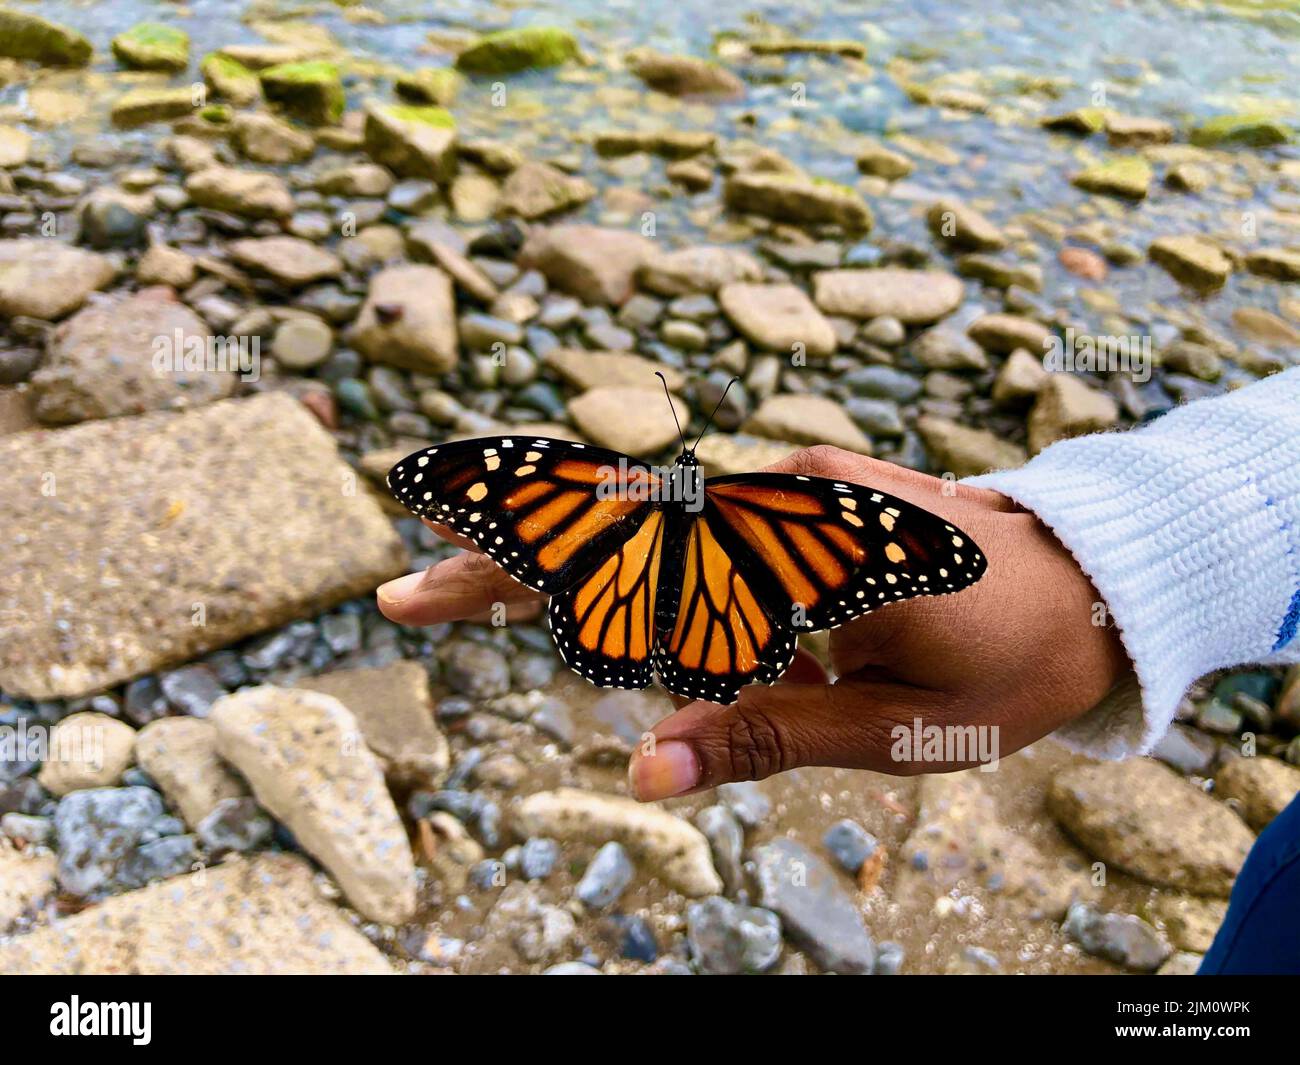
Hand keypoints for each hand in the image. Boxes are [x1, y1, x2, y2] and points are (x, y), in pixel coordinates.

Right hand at [377, 446, 1130, 800]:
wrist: (1092, 580)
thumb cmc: (1008, 664)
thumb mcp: (898, 727)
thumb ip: (766, 737)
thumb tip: (643, 773)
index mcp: (814, 549)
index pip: (640, 565)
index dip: (526, 578)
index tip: (426, 587)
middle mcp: (791, 495)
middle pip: (622, 524)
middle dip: (510, 557)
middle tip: (409, 588)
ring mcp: (795, 485)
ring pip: (652, 517)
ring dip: (557, 552)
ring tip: (465, 578)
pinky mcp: (801, 494)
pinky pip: (700, 526)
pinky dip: (628, 560)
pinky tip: (576, 589)